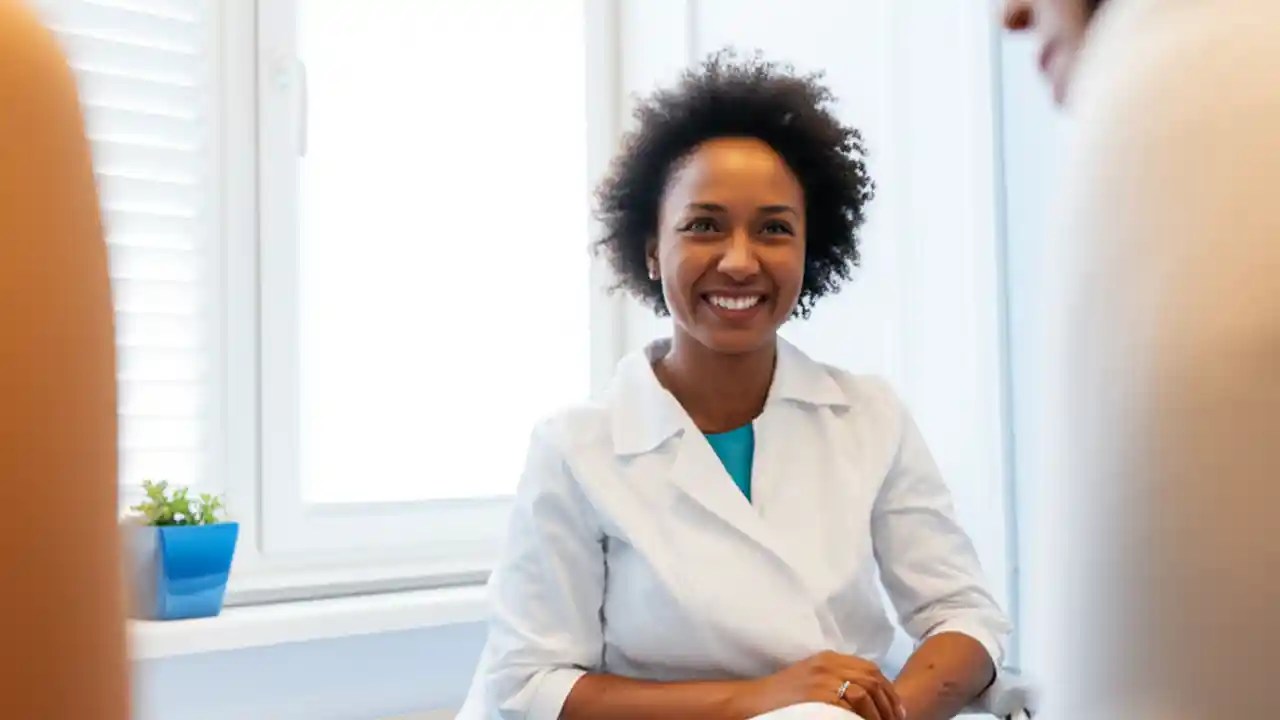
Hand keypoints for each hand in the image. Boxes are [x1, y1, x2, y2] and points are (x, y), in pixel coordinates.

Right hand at [740, 651, 905, 719]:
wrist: (753, 701)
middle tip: (896, 719)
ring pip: (867, 690)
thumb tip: (862, 694)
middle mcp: (829, 664)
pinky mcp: (820, 693)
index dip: (887, 688)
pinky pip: (854, 701)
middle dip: (889, 700)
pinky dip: (866, 715)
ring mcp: (824, 678)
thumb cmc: (780, 695)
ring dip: (881, 711)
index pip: (869, 668)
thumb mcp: (809, 677)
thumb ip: (832, 678)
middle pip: (872, 677)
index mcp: (828, 658)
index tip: (895, 707)